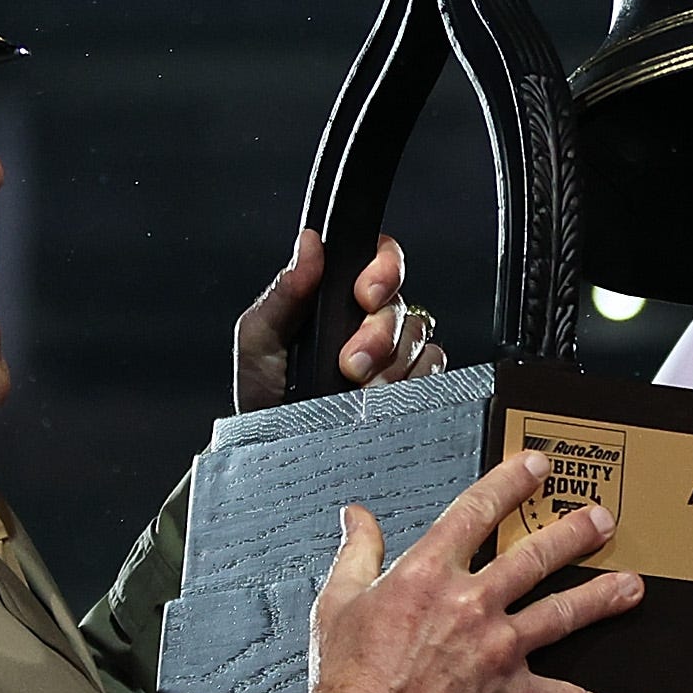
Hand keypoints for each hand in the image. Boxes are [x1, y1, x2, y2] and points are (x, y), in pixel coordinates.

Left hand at [233, 229, 447, 412]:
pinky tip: (380, 398)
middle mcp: (368, 318)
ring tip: (355, 391)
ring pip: (418, 337)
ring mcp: (393, 352)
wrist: (279, 448)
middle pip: (400, 304)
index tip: (364, 295)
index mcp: (335, 295)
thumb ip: (285, 291)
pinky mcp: (412, 383)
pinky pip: (432, 368)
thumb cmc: (263, 394)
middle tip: (351, 364)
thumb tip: (309, 244)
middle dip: (378, 334)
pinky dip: (412, 382)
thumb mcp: (259, 339)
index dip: (383, 268)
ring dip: (388, 366)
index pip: (379, 257)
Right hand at [309, 451, 643, 692]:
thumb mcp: (336, 605)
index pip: (476, 511)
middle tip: (600, 520)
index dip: (511, 482)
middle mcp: (470, 605)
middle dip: (574, 532)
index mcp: (426, 576)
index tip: (536, 467)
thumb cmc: (348, 686)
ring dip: (601, 597)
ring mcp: (498, 650)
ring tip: (629, 586)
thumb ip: (357, 554)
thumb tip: (358, 517)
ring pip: (563, 613)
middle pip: (536, 555)